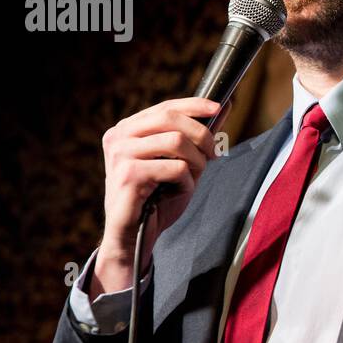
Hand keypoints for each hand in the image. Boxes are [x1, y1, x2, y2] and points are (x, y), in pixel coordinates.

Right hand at [91, 97, 224, 295]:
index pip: (165, 107)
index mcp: (127, 130)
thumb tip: (224, 106)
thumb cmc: (156, 200)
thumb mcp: (181, 163)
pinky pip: (174, 168)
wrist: (135, 236)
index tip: (219, 108)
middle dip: (202, 135)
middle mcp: (119, 137)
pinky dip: (186, 182)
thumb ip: (198, 137)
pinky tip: (176, 193)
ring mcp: (120, 154)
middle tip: (213, 154)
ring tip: (191, 177)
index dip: (195, 105)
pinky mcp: (128, 175)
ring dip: (196, 161)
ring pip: (176, 141)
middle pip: (171, 118)